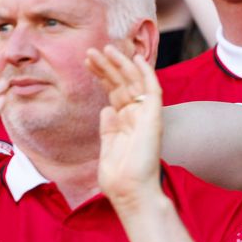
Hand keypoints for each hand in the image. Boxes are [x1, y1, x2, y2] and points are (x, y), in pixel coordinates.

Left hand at [87, 45, 164, 208]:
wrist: (129, 192)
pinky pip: (153, 89)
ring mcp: (146, 114)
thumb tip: (106, 109)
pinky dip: (146, 73)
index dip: (102, 75)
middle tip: (91, 51)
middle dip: (107, 66)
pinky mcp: (154, 116)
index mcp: (125, 121)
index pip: (114, 91)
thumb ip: (108, 127)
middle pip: (122, 83)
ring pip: (134, 81)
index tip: (87, 62)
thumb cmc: (118, 177)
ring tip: (104, 49)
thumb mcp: (107, 147)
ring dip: (120, 64)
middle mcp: (136, 115)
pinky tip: (135, 58)